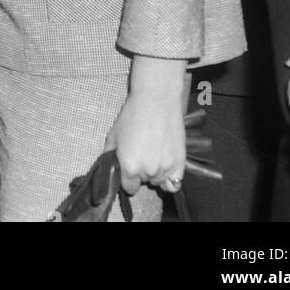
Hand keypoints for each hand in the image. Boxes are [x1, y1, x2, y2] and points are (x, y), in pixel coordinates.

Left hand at [106, 57, 186, 194]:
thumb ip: (110, 156)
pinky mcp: (180, 164)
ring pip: (158, 181)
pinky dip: (169, 178)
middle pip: (143, 182)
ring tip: (153, 152)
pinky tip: (164, 164)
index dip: (127, 178)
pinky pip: (174, 183)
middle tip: (141, 152)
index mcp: (129, 167)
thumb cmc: (132, 115)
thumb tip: (109, 168)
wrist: (156, 101)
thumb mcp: (114, 135)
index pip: (128, 187)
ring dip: (155, 172)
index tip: (128, 170)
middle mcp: (147, 172)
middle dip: (141, 171)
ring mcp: (165, 169)